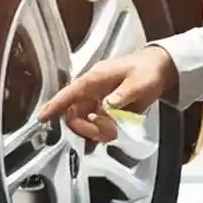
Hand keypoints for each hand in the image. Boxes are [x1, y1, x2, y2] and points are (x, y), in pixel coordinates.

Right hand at [38, 45, 176, 142]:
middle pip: (74, 111)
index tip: (42, 117)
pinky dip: (100, 131)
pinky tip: (110, 135)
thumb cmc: (148, 71)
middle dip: (84, 127)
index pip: (70, 92)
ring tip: (112, 134)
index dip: (54, 105)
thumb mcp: (139, 83)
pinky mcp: (106, 106)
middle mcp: (93, 89)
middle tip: (103, 134)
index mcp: (96, 79)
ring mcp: (98, 98)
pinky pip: (95, 121)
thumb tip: (106, 107)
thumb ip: (122, 96)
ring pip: (84, 119)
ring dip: (93, 130)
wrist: (160, 67)